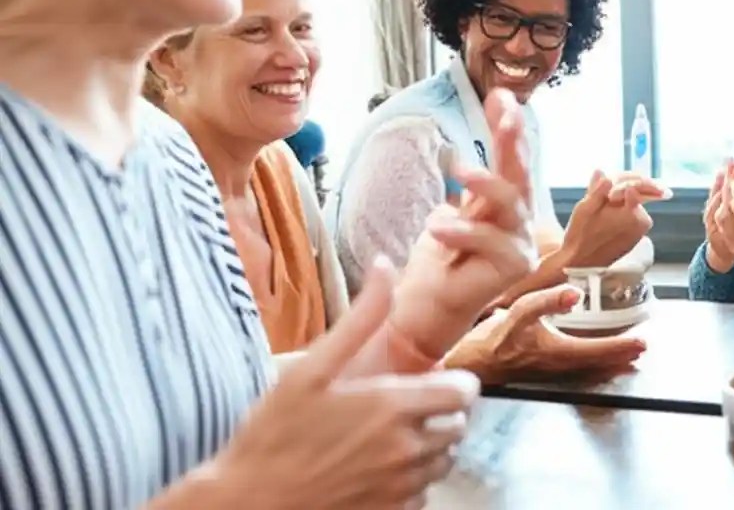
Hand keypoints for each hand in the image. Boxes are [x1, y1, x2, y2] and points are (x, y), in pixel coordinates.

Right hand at [213, 267, 477, 508]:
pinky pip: (424, 495)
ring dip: (429, 447)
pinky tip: (378, 471)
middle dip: (441, 414)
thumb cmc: (273, 434)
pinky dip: (412, 483)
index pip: (465, 391)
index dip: (454, 383)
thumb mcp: (310, 369)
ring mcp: (401, 489)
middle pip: (459, 426)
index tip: (432, 381)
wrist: (247, 503)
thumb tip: (386, 267)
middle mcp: (406, 450)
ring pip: (444, 461)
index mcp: (392, 407)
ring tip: (389, 438)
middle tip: (406, 407)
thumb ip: (358, 319)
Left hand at [392, 88, 538, 359]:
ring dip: (486, 183)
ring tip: (460, 170)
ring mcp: (522, 244)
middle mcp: (520, 222)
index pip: (511, 159)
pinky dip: (462, 230)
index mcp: (505, 206)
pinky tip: (437, 224)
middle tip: (507, 112)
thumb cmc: (437, 264)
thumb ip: (468, 187)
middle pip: (520, 172)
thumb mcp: (452, 213)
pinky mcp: (515, 267)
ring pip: (511, 201)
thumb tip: (468, 158)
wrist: (423, 310)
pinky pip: (490, 238)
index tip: (501, 95)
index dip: (508, 127)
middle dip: (514, 139)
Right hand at [444, 285, 646, 383]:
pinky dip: (592, 366)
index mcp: (556, 351)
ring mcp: (550, 372)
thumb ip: (545, 302)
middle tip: (642, 350)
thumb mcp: (517, 314)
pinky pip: (576, 370)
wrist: (469, 364)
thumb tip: (574, 294)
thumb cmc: (490, 341)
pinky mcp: (542, 371)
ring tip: (629, 359)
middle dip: (621, 357)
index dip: (620, 346)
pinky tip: (596, 364)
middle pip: (598, 363)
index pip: (597, 350)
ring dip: (609, 364)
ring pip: (588, 369)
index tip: (641, 343)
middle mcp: (557, 366)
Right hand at [562, 170, 669, 268]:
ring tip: (604, 194)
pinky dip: (623, 208)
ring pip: (634, 202)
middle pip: (638, 192)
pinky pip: (632, 215)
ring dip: (622, 195)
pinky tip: (608, 206)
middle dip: (623, 184)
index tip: (611, 178)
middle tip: (606, 181)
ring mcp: (641, 230)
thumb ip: (598, 189)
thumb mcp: (586, 208)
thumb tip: (602, 172)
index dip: (622, 178)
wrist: (581, 263)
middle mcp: (643, 222)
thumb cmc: (582, 236)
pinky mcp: (635, 237)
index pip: (635, 184)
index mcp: (633, 213)